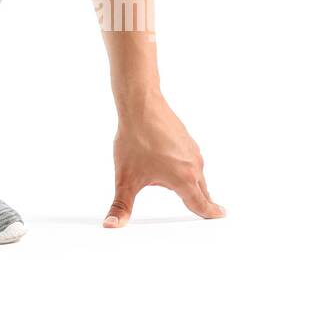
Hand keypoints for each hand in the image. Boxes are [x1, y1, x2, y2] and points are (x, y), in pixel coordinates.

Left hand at [104, 93, 224, 227]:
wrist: (140, 105)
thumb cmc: (134, 140)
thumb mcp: (125, 178)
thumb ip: (121, 205)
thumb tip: (111, 226)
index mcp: (183, 179)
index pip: (201, 204)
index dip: (210, 214)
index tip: (221, 216)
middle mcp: (193, 166)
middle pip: (201, 191)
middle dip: (203, 202)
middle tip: (209, 211)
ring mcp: (192, 151)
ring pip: (197, 174)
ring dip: (194, 184)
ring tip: (190, 192)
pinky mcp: (187, 139)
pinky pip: (191, 160)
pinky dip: (188, 168)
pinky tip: (175, 165)